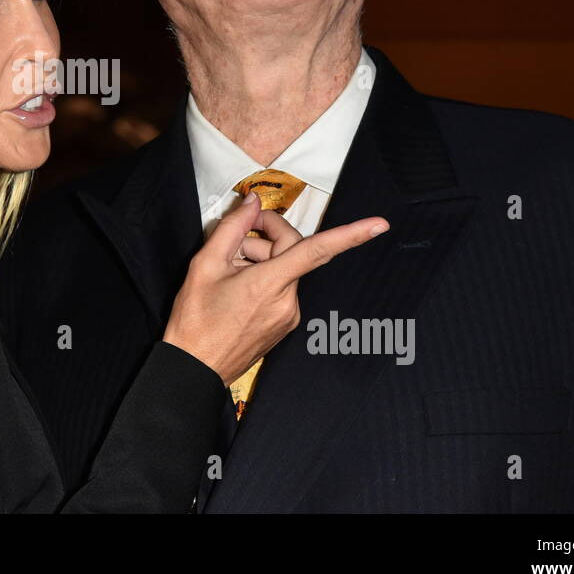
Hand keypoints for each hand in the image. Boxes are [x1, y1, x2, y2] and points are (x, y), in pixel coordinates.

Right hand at [161, 193, 388, 385]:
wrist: (194, 369)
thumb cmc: (195, 321)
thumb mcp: (204, 266)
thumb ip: (231, 228)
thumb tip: (252, 203)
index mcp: (270, 285)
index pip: (317, 251)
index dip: (351, 234)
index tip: (379, 224)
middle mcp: (288, 302)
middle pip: (290, 251)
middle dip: (264, 236)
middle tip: (233, 236)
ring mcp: (288, 317)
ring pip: (284, 270)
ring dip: (259, 259)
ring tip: (225, 270)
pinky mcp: (284, 325)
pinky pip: (280, 289)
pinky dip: (262, 278)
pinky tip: (235, 286)